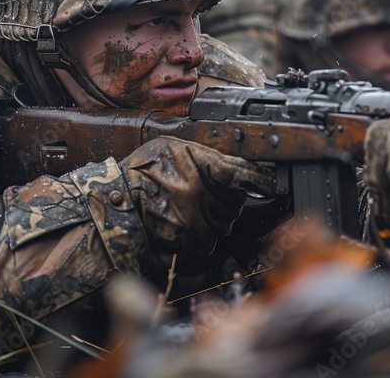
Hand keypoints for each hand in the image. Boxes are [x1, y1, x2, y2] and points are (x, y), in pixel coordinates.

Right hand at [119, 137, 274, 254]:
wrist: (118, 200)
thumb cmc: (143, 170)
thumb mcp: (175, 148)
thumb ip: (207, 156)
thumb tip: (238, 166)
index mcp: (201, 165)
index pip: (242, 173)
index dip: (260, 179)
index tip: (272, 183)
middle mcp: (202, 193)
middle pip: (236, 202)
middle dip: (228, 200)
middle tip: (207, 193)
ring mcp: (196, 218)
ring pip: (225, 222)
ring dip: (216, 217)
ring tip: (193, 207)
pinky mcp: (190, 241)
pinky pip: (209, 239)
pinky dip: (202, 232)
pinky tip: (186, 221)